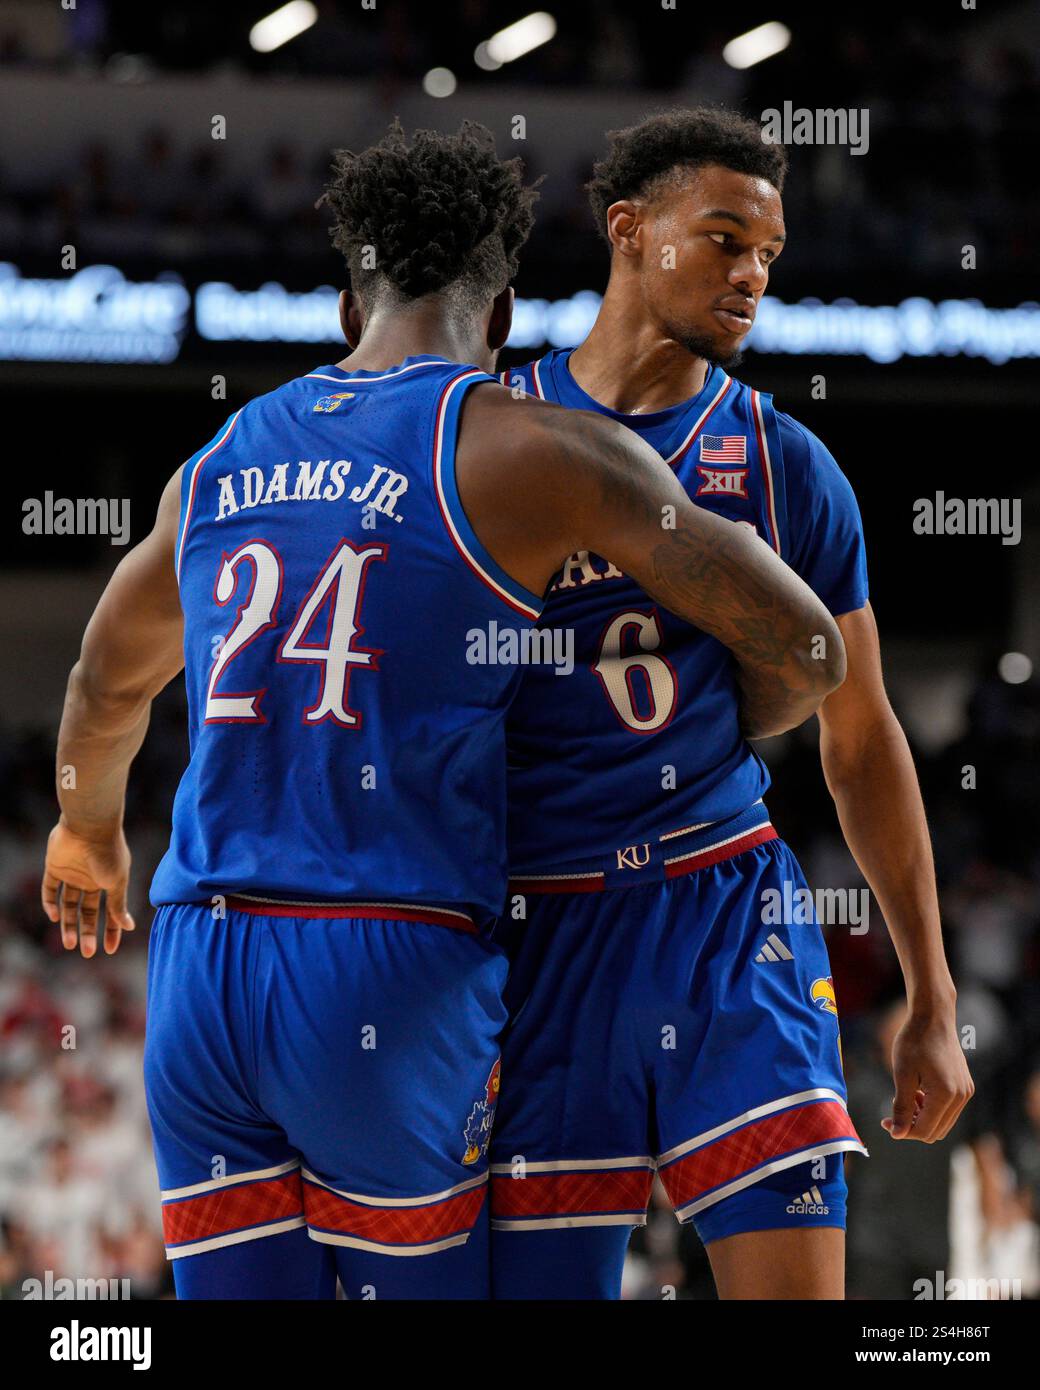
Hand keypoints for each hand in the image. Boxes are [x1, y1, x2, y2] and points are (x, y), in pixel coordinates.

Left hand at [41, 820, 134, 956]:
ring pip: (68, 905)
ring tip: (68, 944)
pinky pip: (49, 889)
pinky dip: (50, 904)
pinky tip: (55, 917)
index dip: (111, 930)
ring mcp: (71, 874)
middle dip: (88, 932)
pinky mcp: (54, 867)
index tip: (109, 950)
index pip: (110, 911)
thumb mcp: (117, 882)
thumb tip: (129, 926)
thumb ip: (119, 905)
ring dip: (68, 925)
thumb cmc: (109, 853)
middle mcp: (90, 879)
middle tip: (87, 952)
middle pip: (87, 911)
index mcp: (109, 882)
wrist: (89, 826)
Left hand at [882, 1004, 973, 1141]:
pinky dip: (932, 1109)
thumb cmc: (914, 1042)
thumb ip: (902, 1107)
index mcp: (946, 1095)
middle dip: (913, 1126)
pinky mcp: (965, 1087)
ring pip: (943, 1123)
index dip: (903, 1131)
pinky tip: (918, 1093)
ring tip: (906, 1098)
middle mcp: (961, 1097)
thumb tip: (897, 1134)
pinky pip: (949, 1111)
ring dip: (923, 1118)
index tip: (885, 1121)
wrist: (933, 1018)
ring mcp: (966, 1092)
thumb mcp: (902, 1075)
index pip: (925, 1131)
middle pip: (936, 1132)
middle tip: (893, 1112)